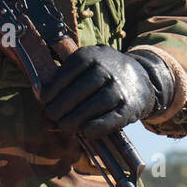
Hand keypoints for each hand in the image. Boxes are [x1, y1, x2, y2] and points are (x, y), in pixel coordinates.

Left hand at [41, 46, 174, 139]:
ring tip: (65, 126)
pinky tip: (86, 132)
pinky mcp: (132, 106)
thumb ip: (68, 78)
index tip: (45, 100)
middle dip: (64, 104)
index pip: (73, 67)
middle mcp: (111, 68)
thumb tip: (42, 99)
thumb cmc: (104, 75)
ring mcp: (122, 87)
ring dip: (78, 117)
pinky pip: (114, 118)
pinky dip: (99, 126)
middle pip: (84, 86)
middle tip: (52, 116)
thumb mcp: (89, 65)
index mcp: (95, 54)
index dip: (56, 85)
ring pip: (98, 102)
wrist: (143, 78)